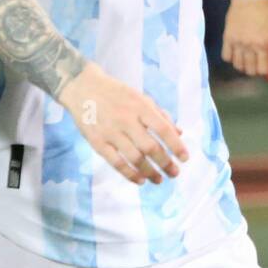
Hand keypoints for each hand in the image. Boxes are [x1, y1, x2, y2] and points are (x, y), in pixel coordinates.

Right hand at [58, 63, 187, 185]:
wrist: (82, 87)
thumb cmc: (116, 94)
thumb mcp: (141, 97)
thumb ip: (160, 115)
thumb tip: (179, 133)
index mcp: (140, 107)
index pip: (163, 129)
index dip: (176, 146)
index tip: (185, 158)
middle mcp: (127, 120)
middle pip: (150, 147)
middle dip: (165, 163)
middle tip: (174, 173)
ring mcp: (111, 132)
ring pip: (135, 158)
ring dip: (150, 172)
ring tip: (159, 179)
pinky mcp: (97, 142)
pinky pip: (116, 163)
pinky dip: (130, 174)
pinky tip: (140, 180)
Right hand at [222, 0, 267, 82]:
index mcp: (264, 44)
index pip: (264, 70)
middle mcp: (248, 45)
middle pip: (251, 71)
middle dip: (259, 71)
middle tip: (264, 64)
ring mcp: (236, 41)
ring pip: (238, 66)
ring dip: (247, 67)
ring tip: (253, 59)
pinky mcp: (227, 36)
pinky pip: (226, 57)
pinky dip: (233, 59)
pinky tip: (241, 54)